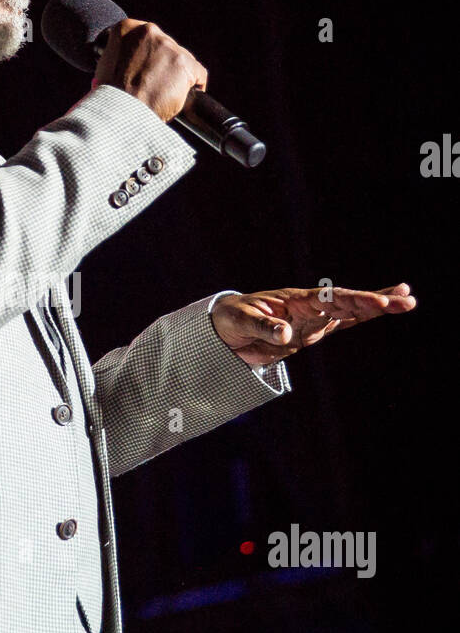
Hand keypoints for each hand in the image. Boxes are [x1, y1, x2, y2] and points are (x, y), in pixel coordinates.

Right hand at [93, 18, 207, 123]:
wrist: (120, 114)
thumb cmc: (111, 98)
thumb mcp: (107, 67)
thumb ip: (122, 58)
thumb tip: (131, 65)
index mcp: (126, 29)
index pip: (146, 38)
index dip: (147, 56)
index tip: (146, 68)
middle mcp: (149, 32)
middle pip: (166, 47)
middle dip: (162, 65)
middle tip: (154, 85)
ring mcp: (168, 47)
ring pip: (182, 60)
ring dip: (175, 76)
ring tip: (164, 95)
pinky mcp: (185, 64)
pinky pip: (198, 74)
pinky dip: (193, 87)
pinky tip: (182, 98)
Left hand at [210, 283, 416, 367]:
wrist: (225, 328)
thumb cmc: (231, 318)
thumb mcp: (241, 321)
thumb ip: (264, 327)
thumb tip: (285, 334)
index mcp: (295, 301)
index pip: (330, 300)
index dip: (354, 302)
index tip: (377, 304)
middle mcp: (309, 308)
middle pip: (348, 303)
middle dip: (376, 302)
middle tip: (407, 298)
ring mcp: (313, 320)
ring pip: (351, 312)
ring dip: (376, 308)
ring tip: (407, 300)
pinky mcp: (311, 332)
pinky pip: (341, 324)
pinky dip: (361, 318)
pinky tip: (382, 311)